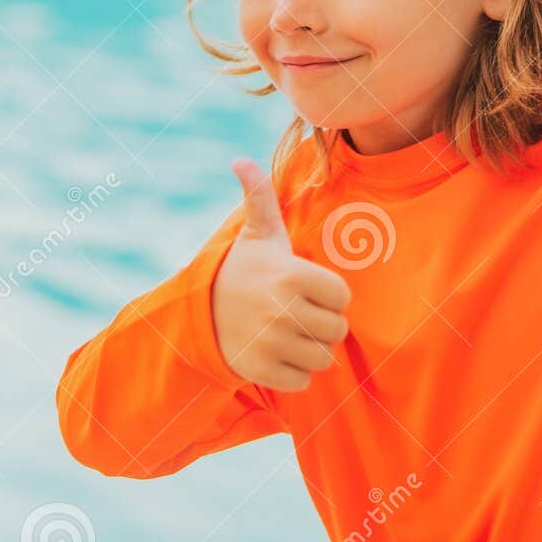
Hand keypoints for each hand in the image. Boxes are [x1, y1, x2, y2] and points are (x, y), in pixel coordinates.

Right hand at [210, 157, 350, 391]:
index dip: (330, 295)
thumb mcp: (258, 236)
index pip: (343, 297)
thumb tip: (240, 160)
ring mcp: (271, 343)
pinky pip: (302, 382)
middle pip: (336, 331)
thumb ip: (261, 198)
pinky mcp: (260, 371)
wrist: (198, 314)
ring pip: (322, 359)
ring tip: (287, 333)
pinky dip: (294, 373)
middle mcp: (283, 310)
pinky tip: (276, 353)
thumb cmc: (243, 271)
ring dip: (309, 350)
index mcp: (292, 275)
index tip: (307, 290)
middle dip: (322, 324)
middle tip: (298, 313)